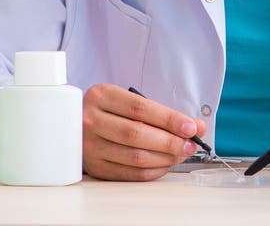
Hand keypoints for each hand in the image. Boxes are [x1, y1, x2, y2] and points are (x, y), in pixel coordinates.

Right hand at [82, 84, 206, 180]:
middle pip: (137, 134)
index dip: (169, 119)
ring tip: (181, 153)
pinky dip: (152, 171)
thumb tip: (195, 126)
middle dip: (170, 141)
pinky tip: (165, 164)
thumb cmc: (109, 110)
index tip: (190, 126)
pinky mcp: (94, 167)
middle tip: (190, 143)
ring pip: (134, 156)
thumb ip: (159, 111)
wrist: (74, 123)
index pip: (140, 108)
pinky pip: (129, 173)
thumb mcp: (127, 99)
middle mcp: (91, 120)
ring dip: (164, 157)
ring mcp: (90, 146)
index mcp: (101, 96)